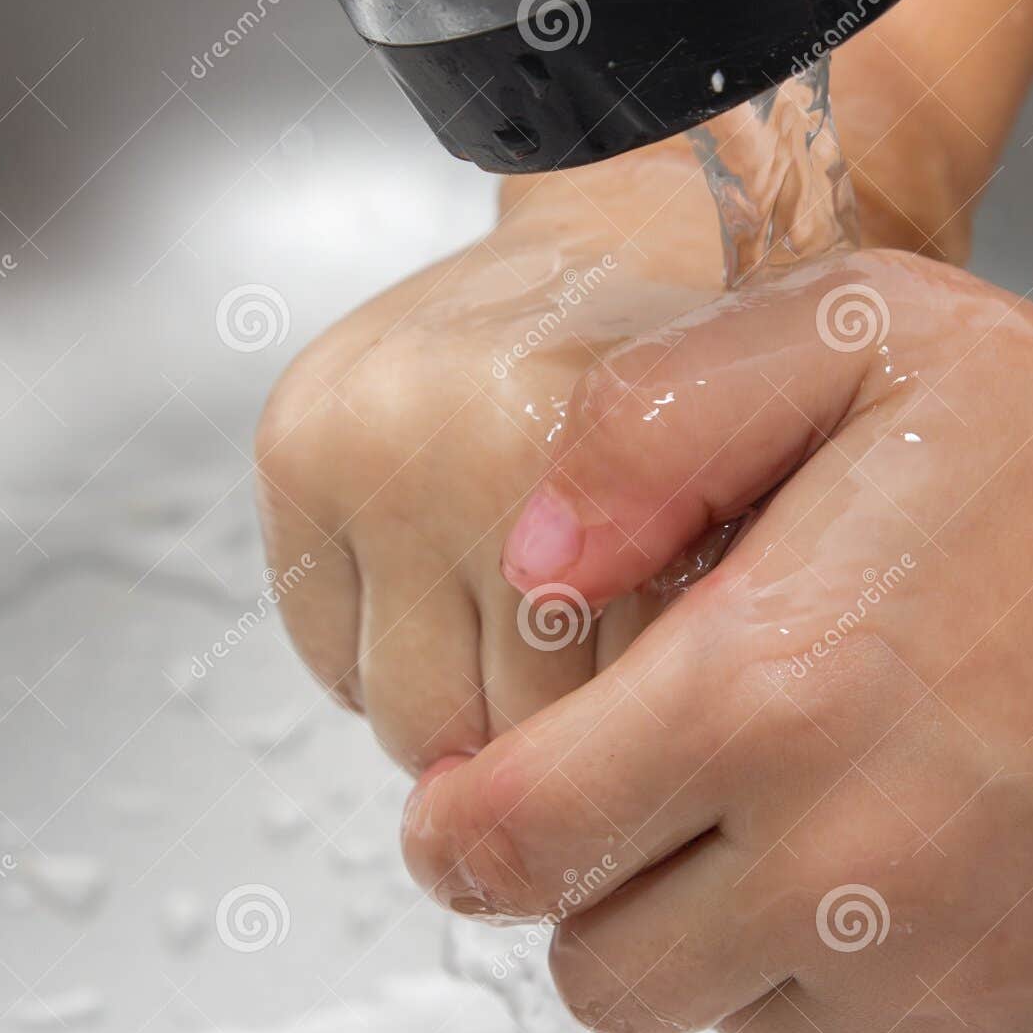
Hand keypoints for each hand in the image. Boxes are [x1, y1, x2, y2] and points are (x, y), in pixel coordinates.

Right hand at [253, 146, 725, 768]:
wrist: (629, 240)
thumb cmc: (704, 379)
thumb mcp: (743, 500)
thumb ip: (689, 636)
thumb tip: (633, 792)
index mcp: (584, 444)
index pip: (604, 715)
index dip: (637, 741)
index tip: (656, 740)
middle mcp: (451, 436)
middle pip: (498, 737)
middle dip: (553, 746)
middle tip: (590, 707)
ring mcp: (358, 444)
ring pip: (411, 719)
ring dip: (470, 714)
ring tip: (523, 651)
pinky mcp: (289, 452)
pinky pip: (333, 664)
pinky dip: (392, 666)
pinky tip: (452, 604)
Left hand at [401, 251, 1032, 1032]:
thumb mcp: (856, 337)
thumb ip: (650, 424)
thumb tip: (531, 564)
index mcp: (767, 693)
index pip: (506, 840)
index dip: (454, 831)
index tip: (464, 811)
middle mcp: (846, 866)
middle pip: (597, 969)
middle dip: (586, 891)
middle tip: (646, 800)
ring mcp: (941, 978)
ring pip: (725, 1017)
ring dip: (726, 931)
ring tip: (808, 805)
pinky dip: (850, 978)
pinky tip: (914, 861)